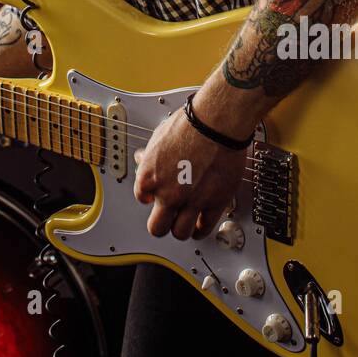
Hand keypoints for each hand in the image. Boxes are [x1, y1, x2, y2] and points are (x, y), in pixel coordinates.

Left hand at [133, 108, 248, 240]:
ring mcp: (190, 201)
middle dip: (161, 223)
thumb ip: (150, 155)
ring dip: (181, 228)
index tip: (158, 193)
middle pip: (156, 227)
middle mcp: (167, 193)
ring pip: (179, 233)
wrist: (215, 123)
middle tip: (167, 218)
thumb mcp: (159, 136)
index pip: (142, 198)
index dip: (150, 195)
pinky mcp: (213, 203)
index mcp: (149, 177)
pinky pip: (204, 228)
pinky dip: (200, 229)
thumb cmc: (189, 125)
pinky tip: (200, 223)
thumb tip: (143, 158)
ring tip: (185, 222)